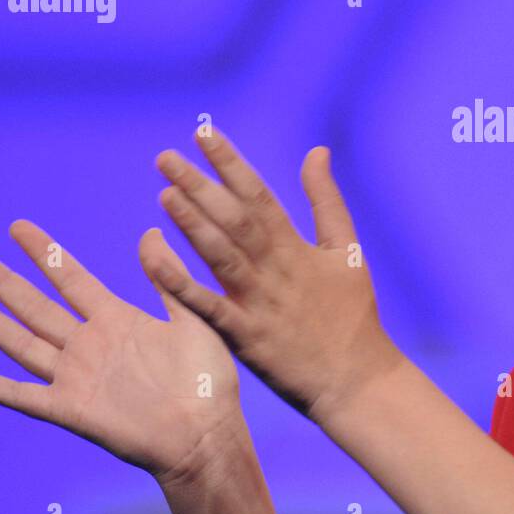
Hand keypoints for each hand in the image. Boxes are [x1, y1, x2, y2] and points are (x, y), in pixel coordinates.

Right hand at [0, 220, 249, 485]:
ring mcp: (76, 377)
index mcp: (117, 320)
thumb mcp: (192, 318)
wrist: (206, 435)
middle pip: (35, 305)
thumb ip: (167, 278)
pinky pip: (20, 395)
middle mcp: (90, 345)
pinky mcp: (70, 410)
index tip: (18, 227)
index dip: (44, 253)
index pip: (70, 278)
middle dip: (2, 280)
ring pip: (21, 341)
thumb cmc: (208, 381)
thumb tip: (149, 233)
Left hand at [147, 128, 402, 423]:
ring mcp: (260, 303)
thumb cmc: (353, 313)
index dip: (230, 163)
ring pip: (221, 256)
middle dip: (201, 185)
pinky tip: (157, 262)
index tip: (204, 134)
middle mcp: (276, 269)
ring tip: (165, 193)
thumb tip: (316, 150)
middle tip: (165, 157)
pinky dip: (183, 285)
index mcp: (297, 247)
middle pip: (234, 219)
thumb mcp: (347, 248)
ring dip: (192, 225)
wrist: (356, 379)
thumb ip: (326, 199)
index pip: (259, 195)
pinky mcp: (246, 337)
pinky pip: (209, 307)